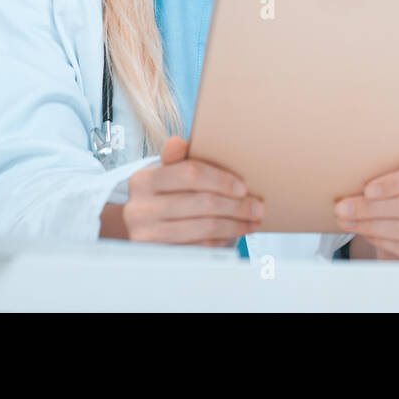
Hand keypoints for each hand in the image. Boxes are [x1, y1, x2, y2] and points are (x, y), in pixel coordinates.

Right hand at [121, 136, 264, 244]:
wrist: (142, 227)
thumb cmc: (164, 195)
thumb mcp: (167, 174)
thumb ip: (176, 158)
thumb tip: (177, 142)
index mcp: (143, 180)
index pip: (191, 173)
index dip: (221, 180)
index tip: (243, 187)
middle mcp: (140, 208)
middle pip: (202, 203)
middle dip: (236, 206)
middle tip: (258, 207)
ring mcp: (147, 235)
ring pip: (204, 227)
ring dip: (235, 225)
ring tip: (252, 221)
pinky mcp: (159, 256)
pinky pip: (200, 248)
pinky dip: (221, 240)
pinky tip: (234, 233)